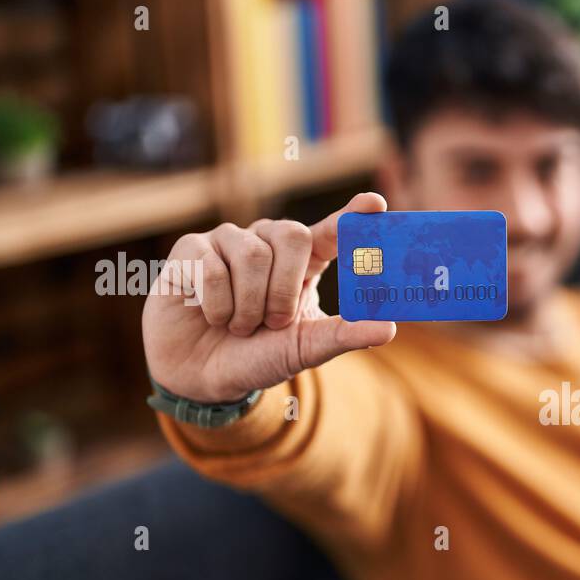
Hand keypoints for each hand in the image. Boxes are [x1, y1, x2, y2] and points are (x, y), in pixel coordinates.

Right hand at [142, 192, 396, 403]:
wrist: (203, 376)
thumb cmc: (259, 356)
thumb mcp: (306, 349)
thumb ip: (344, 335)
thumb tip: (389, 327)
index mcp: (303, 262)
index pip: (332, 231)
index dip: (353, 215)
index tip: (376, 204)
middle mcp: (268, 242)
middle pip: (293, 235)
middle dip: (285, 288)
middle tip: (274, 322)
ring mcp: (229, 241)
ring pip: (252, 254)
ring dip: (248, 305)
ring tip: (240, 325)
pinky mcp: (190, 249)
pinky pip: (210, 268)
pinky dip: (216, 307)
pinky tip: (211, 316)